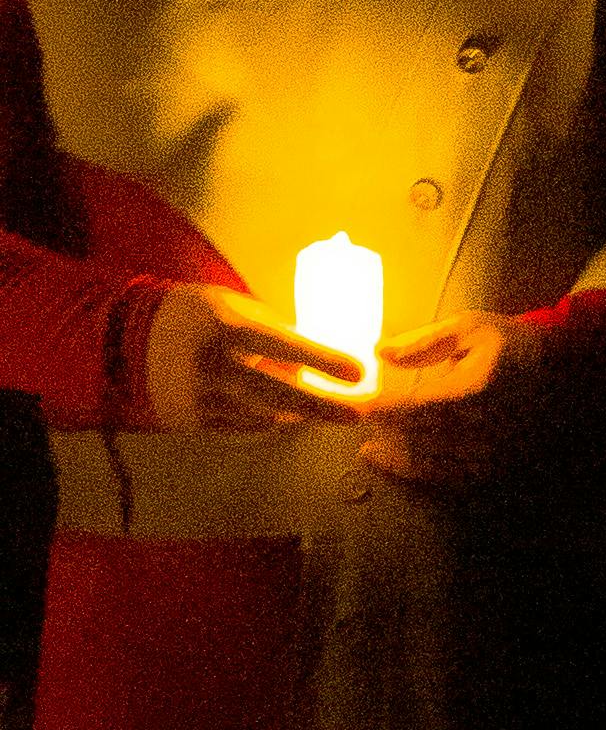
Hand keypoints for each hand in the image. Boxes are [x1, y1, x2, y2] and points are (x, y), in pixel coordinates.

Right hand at [138, 283, 374, 431]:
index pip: (286, 346)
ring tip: (325, 413)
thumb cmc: (188, 314)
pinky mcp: (191, 420)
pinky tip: (286, 417)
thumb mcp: (228, 304)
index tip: (359, 372)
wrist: (122, 340)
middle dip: (322, 406)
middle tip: (356, 414)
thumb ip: (268, 326)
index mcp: (226, 328)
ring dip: (297, 415)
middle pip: (279, 393)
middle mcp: (213, 366)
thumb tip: (312, 348)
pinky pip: (241, 425)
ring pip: (263, 415)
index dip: (325, 360)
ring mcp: (200, 398)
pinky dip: (266, 421)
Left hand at [358, 311, 525, 484]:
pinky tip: (402, 464)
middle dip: (384, 434)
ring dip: (396, 458)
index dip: (379, 409)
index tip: (358, 404)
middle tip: (359, 425)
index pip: (412, 407)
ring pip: (430, 465)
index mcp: (475, 392)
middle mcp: (483, 429)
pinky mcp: (495, 465)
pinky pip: (448, 478)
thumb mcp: (469, 327)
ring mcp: (491, 452)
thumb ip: (424, 342)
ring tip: (373, 450)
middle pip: (416, 441)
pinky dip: (420, 473)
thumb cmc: (510, 343)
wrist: (560, 369)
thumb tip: (381, 353)